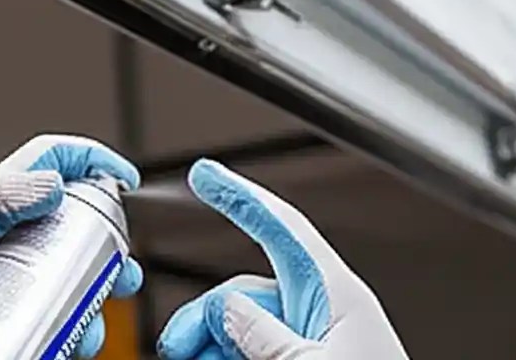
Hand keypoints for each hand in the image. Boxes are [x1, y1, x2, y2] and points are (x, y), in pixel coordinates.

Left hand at [0, 135, 142, 358]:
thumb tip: (53, 182)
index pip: (53, 162)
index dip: (91, 160)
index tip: (124, 178)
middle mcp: (11, 236)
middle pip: (78, 226)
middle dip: (110, 244)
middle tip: (123, 269)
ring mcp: (13, 276)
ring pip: (75, 276)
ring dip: (99, 293)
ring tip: (98, 314)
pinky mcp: (12, 313)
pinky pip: (57, 317)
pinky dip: (77, 327)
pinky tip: (76, 337)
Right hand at [156, 160, 406, 359]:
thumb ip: (266, 334)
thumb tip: (228, 306)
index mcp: (336, 296)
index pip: (281, 228)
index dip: (240, 196)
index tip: (206, 174)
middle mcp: (319, 313)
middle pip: (244, 291)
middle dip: (205, 316)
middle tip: (180, 348)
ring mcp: (308, 343)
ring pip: (239, 328)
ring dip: (210, 347)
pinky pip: (247, 352)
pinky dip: (222, 359)